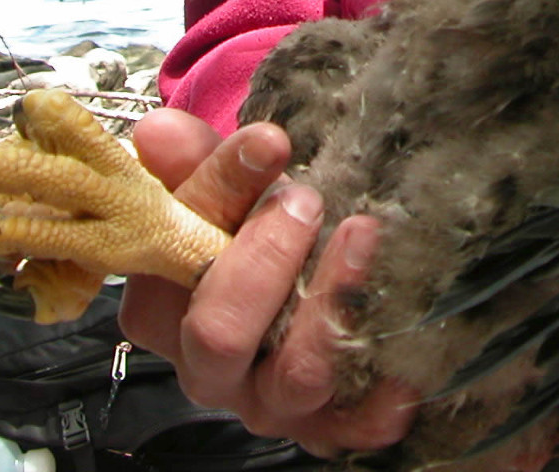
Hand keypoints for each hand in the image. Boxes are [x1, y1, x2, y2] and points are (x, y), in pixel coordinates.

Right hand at [119, 107, 418, 456]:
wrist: (305, 283)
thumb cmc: (253, 234)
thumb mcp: (224, 191)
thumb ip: (192, 161)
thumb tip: (158, 132)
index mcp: (163, 309)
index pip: (171, 254)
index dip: (216, 193)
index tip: (269, 142)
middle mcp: (209, 369)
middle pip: (219, 333)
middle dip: (266, 256)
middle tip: (305, 200)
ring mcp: (269, 402)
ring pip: (295, 376)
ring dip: (331, 302)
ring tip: (362, 233)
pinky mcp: (326, 426)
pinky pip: (355, 425)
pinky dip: (380, 397)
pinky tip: (400, 353)